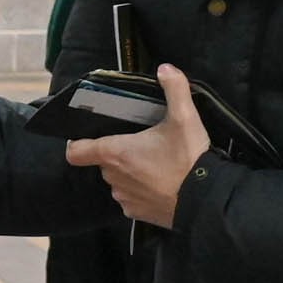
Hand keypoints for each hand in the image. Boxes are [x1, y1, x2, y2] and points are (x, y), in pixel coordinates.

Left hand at [65, 63, 209, 229]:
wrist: (206, 200)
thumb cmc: (189, 158)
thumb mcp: (185, 118)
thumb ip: (175, 89)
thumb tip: (165, 68)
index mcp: (115, 153)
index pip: (76, 151)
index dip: (78, 144)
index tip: (90, 137)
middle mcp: (112, 177)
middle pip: (103, 162)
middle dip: (118, 154)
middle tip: (143, 145)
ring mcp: (123, 198)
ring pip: (118, 180)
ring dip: (129, 173)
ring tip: (155, 165)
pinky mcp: (136, 214)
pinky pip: (130, 199)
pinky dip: (140, 191)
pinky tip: (160, 184)